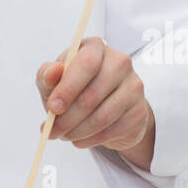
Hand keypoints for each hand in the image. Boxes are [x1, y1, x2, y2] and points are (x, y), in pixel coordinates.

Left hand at [35, 36, 153, 161]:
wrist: (106, 107)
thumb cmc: (75, 87)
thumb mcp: (55, 80)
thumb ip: (48, 75)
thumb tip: (52, 72)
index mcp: (96, 47)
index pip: (86, 63)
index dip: (68, 87)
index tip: (52, 108)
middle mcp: (120, 62)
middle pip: (93, 94)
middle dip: (68, 118)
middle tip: (53, 130)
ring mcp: (134, 86)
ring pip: (102, 116)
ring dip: (77, 132)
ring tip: (65, 135)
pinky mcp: (139, 111)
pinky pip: (112, 130)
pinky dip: (91, 139)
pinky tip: (80, 139)